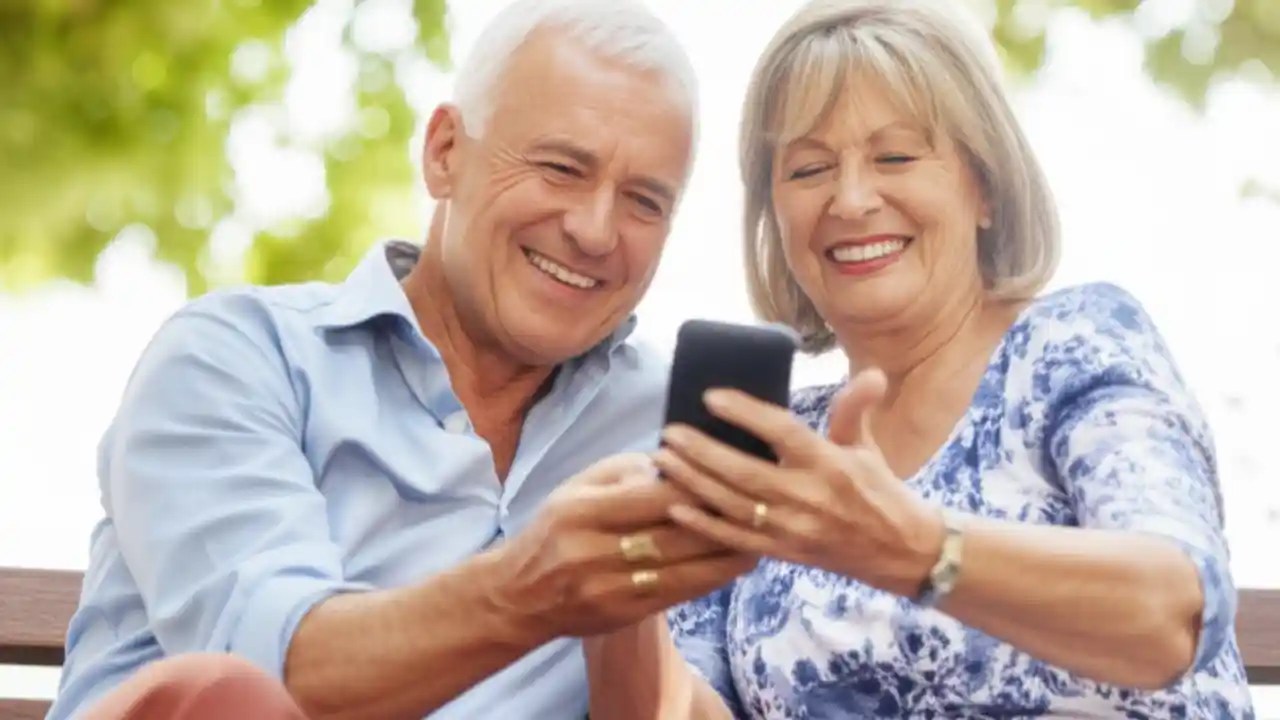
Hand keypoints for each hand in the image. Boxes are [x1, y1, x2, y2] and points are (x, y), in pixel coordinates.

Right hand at [487, 453, 757, 639]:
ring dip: (726, 555)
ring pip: (683, 570)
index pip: (650, 497)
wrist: (520, 596)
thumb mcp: (575, 487)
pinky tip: (734, 565)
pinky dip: (709, 578)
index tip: (729, 473)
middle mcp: (594, 552)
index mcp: (582, 512)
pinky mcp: (623, 615)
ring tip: (761, 536)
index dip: (694, 486)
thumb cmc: (554, 530)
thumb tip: (676, 462)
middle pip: (673, 535)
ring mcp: (609, 588)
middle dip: (721, 521)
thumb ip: (624, 471)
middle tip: (760, 504)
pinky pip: (677, 595)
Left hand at [653, 368, 943, 596]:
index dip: (746, 413)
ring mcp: (792, 528)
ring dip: (694, 482)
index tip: (711, 396)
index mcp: (830, 464)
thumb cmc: (879, 491)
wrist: (900, 552)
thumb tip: (871, 373)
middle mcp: (808, 497)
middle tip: (670, 431)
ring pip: (733, 505)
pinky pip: (735, 539)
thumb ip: (854, 410)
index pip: (782, 432)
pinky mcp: (782, 552)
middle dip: (702, 452)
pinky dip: (703, 524)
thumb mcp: (867, 447)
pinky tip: (675, 505)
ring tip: (664, 459)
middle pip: (745, 472)